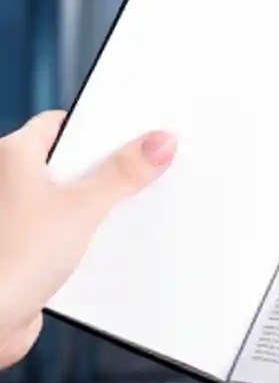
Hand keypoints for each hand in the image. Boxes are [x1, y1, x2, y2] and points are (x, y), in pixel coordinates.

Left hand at [0, 111, 175, 368]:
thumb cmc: (9, 258)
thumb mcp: (82, 207)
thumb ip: (124, 173)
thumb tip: (159, 142)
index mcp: (12, 156)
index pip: (62, 125)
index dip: (101, 128)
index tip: (139, 133)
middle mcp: (9, 183)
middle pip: (70, 164)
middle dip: (107, 171)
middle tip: (147, 172)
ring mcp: (17, 218)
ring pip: (69, 202)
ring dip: (99, 209)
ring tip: (133, 212)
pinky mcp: (25, 251)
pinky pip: (66, 234)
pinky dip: (87, 237)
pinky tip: (110, 246)